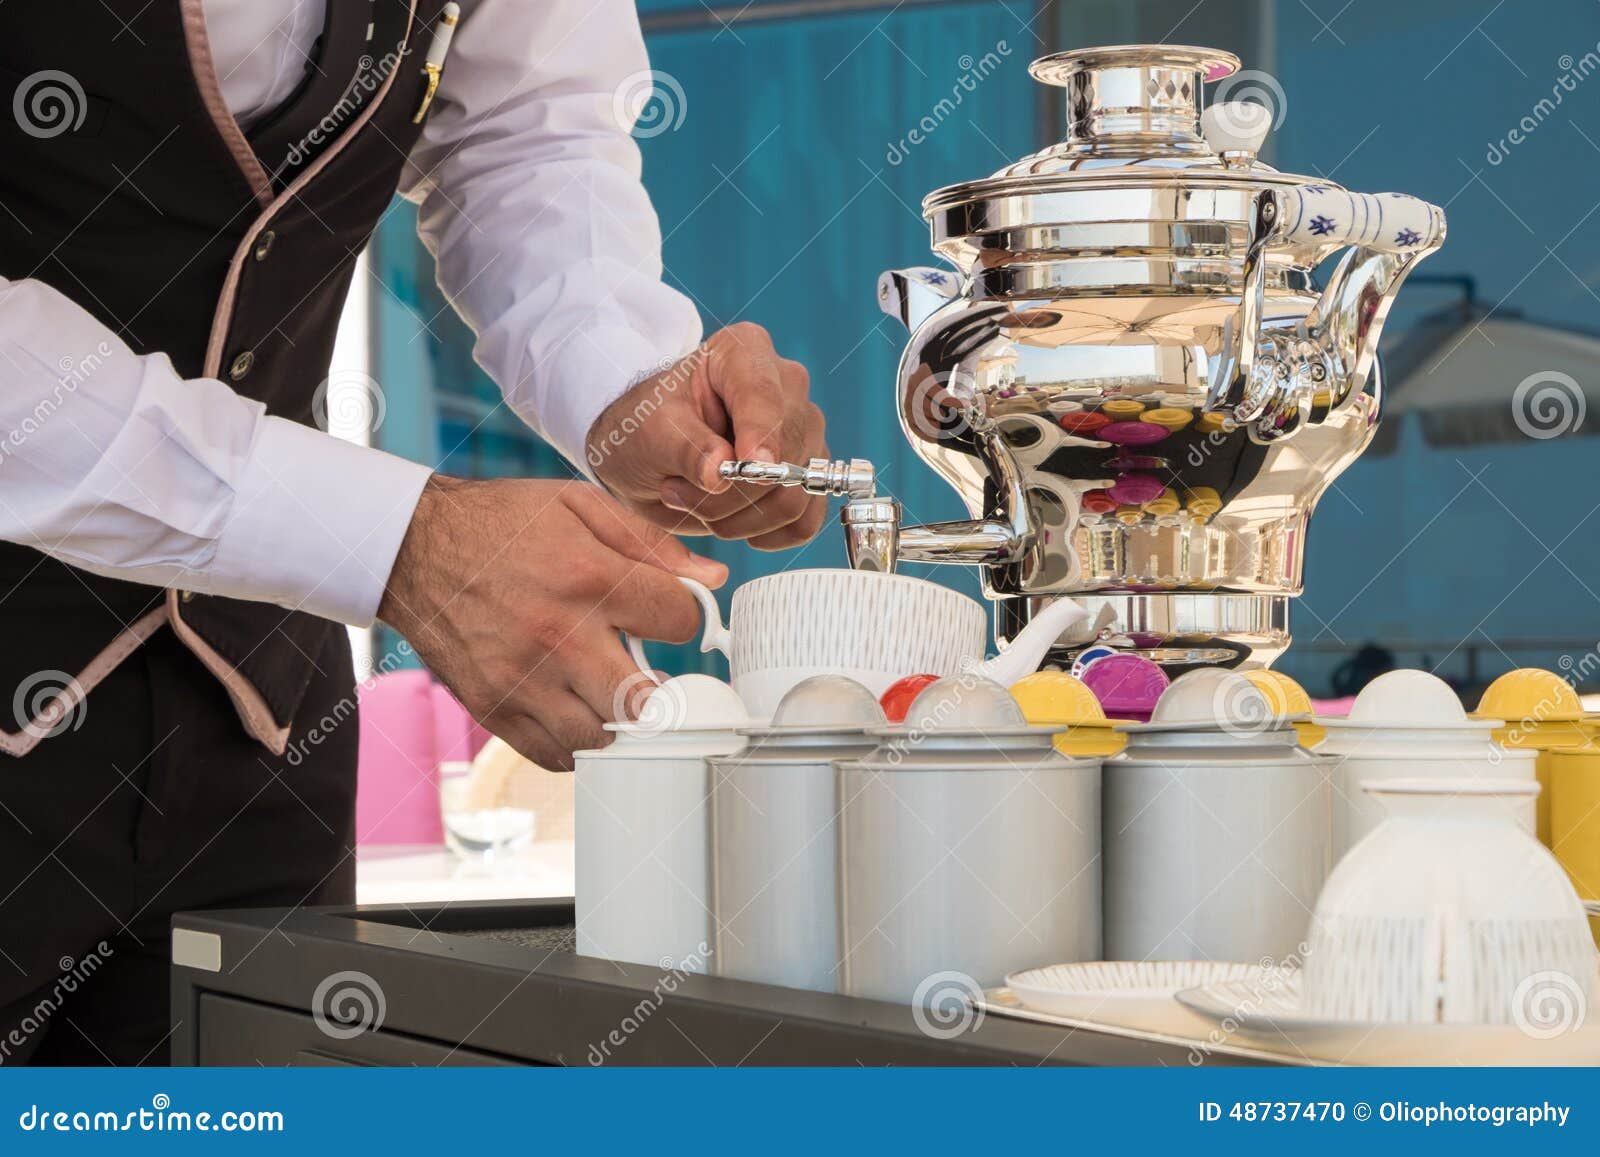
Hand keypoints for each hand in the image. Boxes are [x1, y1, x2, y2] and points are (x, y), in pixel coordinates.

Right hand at [378, 475, 725, 768]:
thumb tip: (711, 579)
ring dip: (617, 718)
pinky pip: (555, 755)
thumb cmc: (501, 524)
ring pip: (602, 738)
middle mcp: (558, 636)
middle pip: (645, 700)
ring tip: (608, 686)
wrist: (412, 546)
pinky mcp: (494, 709)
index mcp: (587, 578)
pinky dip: (576, 741)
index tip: (666, 614)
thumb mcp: (581, 505)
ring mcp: (523, 681)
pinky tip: (575, 707)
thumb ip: (652, 543)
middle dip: (659, 685)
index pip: (678, 622)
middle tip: (646, 665)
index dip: (684, 617)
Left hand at [586, 322, 827, 549]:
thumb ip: (685, 447)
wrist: (646, 457)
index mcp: (745, 353)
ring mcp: (803, 435)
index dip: (759, 435)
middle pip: (785, 453)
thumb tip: (720, 473)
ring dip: (738, 518)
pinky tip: (731, 524)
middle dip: (730, 491)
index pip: (764, 395)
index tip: (745, 467)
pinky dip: (767, 535)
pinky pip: (805, 520)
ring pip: (794, 495)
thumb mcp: (649, 431)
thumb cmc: (644, 428)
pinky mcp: (807, 478)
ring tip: (694, 504)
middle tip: (676, 492)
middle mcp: (785, 389)